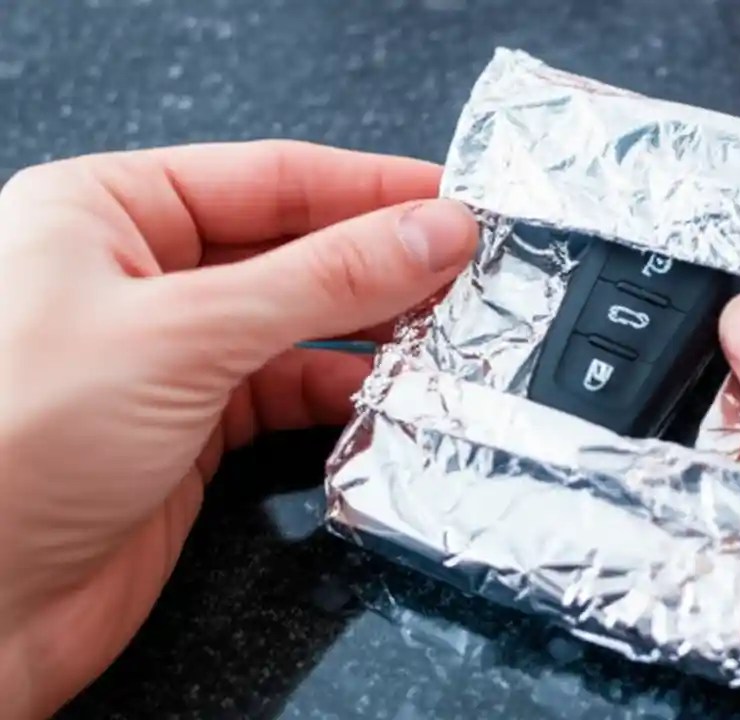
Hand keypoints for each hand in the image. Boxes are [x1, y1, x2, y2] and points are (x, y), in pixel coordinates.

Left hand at [0, 141, 476, 717]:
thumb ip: (321, 279)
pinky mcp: (190, 430)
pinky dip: (346, 397)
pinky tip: (397, 397)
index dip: (371, 188)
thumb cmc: (15, 444)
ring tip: (453, 333)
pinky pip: (288, 394)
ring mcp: (168, 355)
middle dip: (383, 262)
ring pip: (299, 326)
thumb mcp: (183, 334)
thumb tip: (434, 229)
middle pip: (292, 250)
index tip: (458, 200)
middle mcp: (138, 275)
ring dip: (375, 333)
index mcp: (106, 211)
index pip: (270, 177)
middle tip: (474, 270)